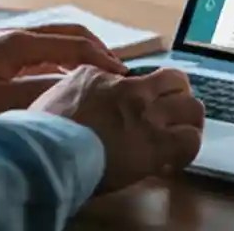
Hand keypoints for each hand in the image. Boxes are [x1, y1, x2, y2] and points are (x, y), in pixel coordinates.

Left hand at [0, 24, 127, 125]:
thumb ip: (39, 92)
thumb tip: (76, 88)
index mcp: (19, 43)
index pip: (76, 46)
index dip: (103, 61)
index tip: (124, 77)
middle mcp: (14, 35)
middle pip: (69, 34)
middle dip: (98, 50)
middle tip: (118, 71)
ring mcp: (4, 41)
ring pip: (54, 40)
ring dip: (79, 54)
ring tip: (97, 75)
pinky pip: (39, 50)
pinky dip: (60, 60)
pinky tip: (61, 79)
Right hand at [29, 66, 203, 192]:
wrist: (46, 151)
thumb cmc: (41, 130)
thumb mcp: (54, 93)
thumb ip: (75, 89)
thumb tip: (84, 95)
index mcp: (101, 75)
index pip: (137, 75)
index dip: (145, 91)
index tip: (141, 105)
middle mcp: (131, 89)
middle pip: (176, 80)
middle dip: (177, 97)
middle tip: (171, 114)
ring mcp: (146, 115)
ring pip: (192, 107)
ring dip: (188, 121)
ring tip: (180, 135)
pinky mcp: (156, 144)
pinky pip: (189, 140)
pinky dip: (187, 148)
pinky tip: (175, 158)